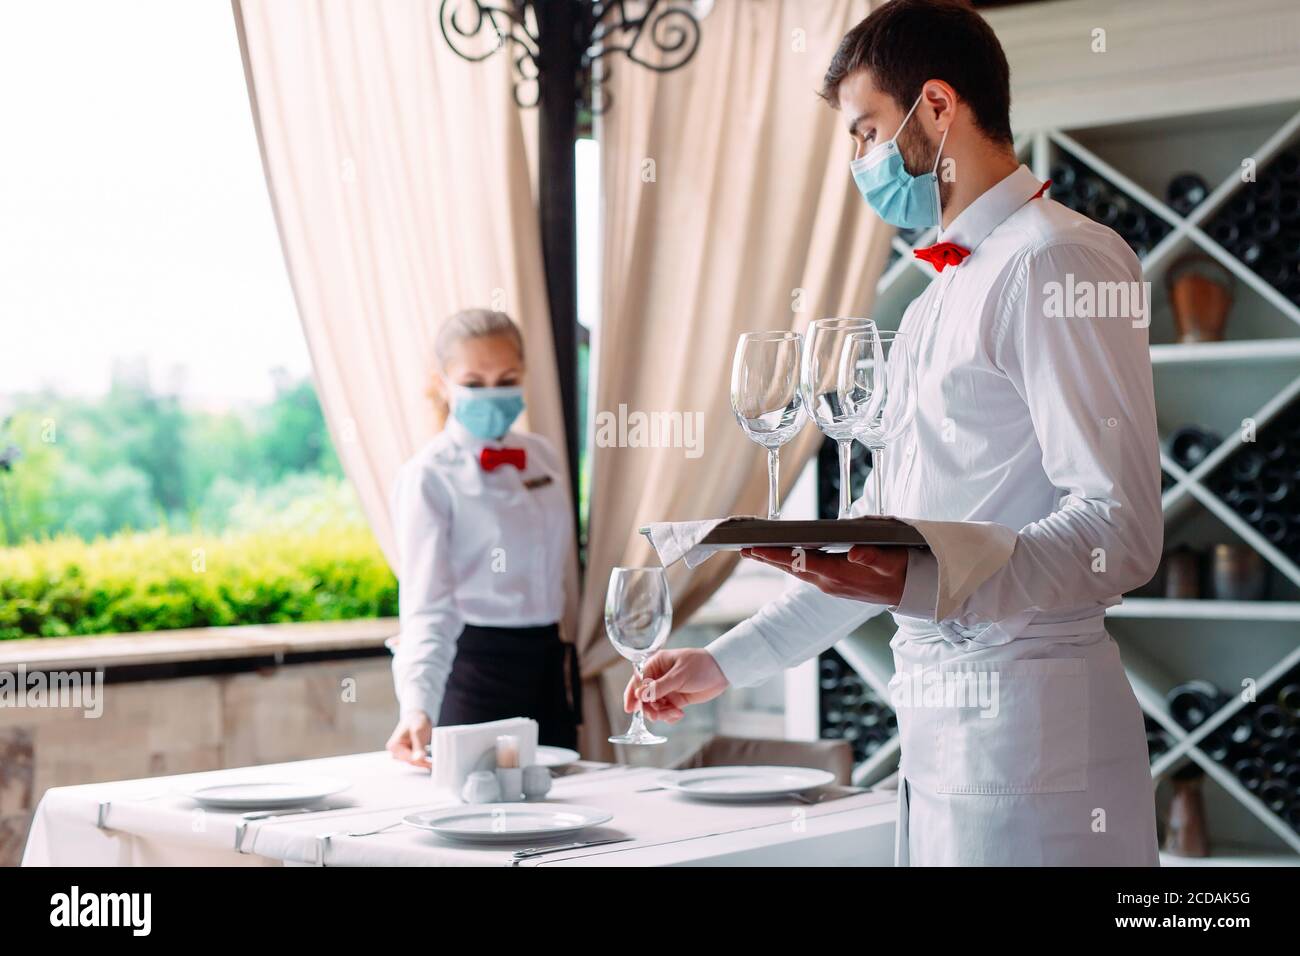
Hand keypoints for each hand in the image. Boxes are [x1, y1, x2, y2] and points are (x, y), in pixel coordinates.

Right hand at [386, 710, 432, 768]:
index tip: (431, 763)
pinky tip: (431, 761)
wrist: (418, 716)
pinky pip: (416, 760)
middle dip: (422, 763)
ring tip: (434, 762)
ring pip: (414, 762)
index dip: (420, 761)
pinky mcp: (408, 754)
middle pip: (410, 762)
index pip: (408, 758)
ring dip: (424, 763)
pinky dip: (424, 760)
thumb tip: (418, 759)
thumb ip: (418, 746)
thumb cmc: (416, 721)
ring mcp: (401, 754)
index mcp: (394, 746)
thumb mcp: (418, 732)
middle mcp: (395, 752)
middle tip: (434, 763)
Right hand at [623, 648, 728, 722]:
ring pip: (655, 707)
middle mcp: (659, 677)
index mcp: (656, 665)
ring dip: (662, 713)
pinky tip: (679, 714)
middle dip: (650, 708)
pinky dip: (670, 716)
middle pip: (644, 697)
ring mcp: (667, 689)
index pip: (638, 680)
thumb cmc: (701, 666)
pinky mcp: (676, 699)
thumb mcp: (679, 676)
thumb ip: (659, 687)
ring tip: (675, 712)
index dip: (632, 695)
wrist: (722, 671)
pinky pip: (666, 712)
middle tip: (658, 714)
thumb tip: (640, 695)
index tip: (630, 709)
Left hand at [741, 545, 908, 605]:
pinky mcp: (835, 583)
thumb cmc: (903, 570)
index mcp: (838, 575)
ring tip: (754, 550)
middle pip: (791, 567)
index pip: (799, 562)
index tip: (753, 548)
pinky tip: (784, 554)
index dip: (775, 555)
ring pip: (797, 570)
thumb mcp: (893, 560)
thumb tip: (854, 553)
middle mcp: (830, 582)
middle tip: (743, 547)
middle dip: (767, 557)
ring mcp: (831, 585)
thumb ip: (874, 557)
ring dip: (776, 560)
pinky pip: (806, 571)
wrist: (913, 590)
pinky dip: (791, 561)